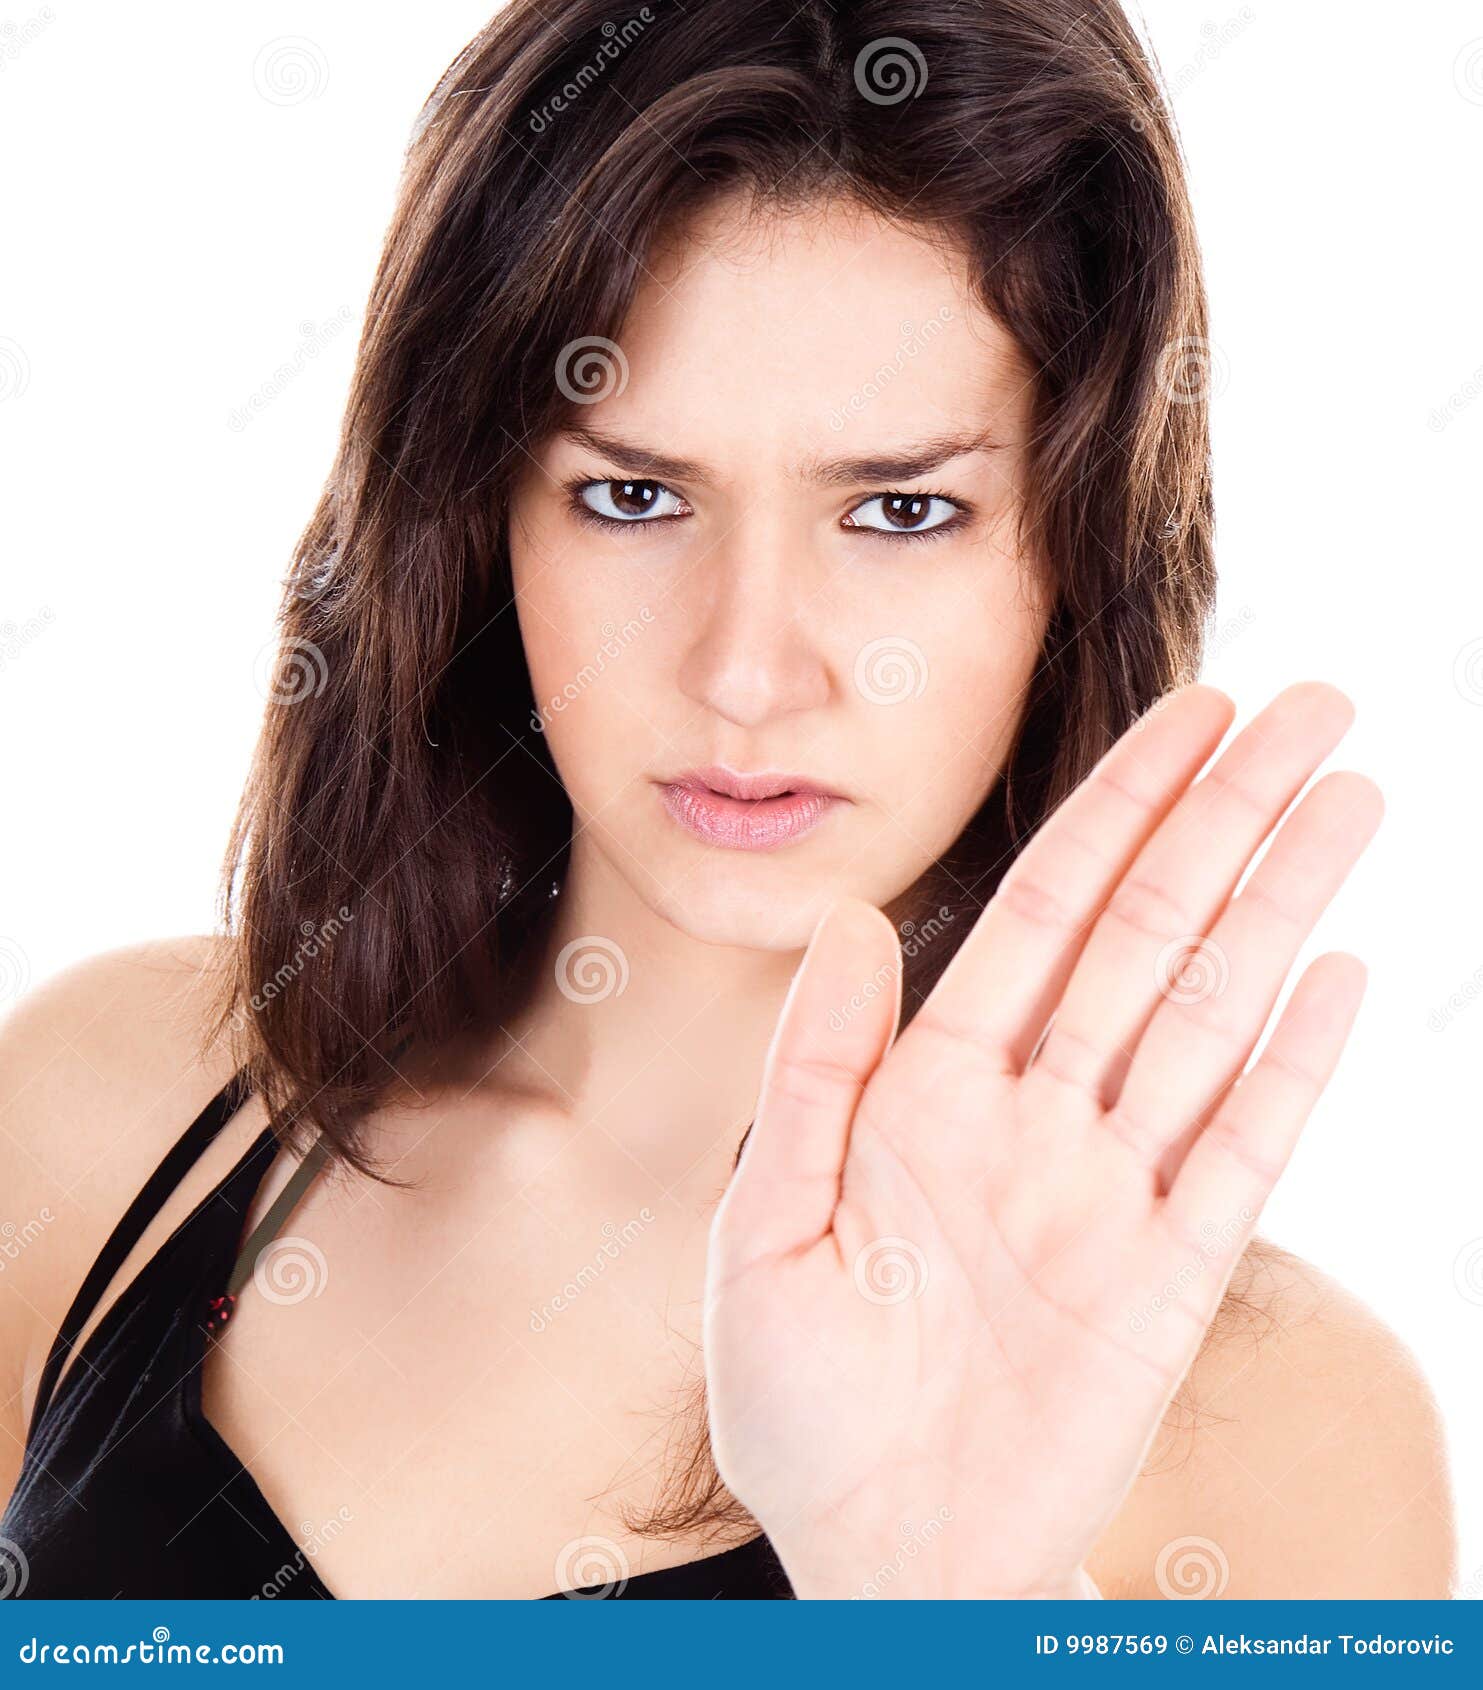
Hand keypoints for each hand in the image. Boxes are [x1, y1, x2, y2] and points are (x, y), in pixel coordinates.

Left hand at [702, 682, 1380, 1598]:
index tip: (1189, 714)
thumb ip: (815, 1072)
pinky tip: (1340, 972)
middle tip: (1312, 708)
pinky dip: (1293, 1065)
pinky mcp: (1170, 1285)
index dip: (1115, 809)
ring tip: (1349, 798)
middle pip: (1148, 937)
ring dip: (1281, 906)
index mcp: (931, 1090)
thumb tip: (856, 919)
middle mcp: (1036, 1119)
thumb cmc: (799, 1400)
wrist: (874, 1555)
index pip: (1043, 912)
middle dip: (1226, 821)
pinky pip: (1244, 1154)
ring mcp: (1112, 1194)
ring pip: (1211, 1017)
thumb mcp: (764, 1225)